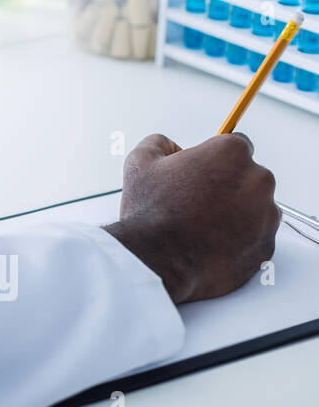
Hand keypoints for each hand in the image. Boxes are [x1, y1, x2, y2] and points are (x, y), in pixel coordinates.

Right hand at [104, 133, 278, 303]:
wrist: (156, 263)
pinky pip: (256, 237)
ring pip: (254, 207)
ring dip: (234, 212)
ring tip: (200, 225)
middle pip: (247, 176)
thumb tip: (169, 146)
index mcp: (231, 154)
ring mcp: (266, 216)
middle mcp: (257, 180)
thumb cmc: (150, 213)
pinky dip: (238, 239)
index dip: (215, 158)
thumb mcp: (139, 162)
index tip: (203, 171)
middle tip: (194, 201)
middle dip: (226, 186)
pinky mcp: (266, 246)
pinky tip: (210, 242)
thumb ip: (160, 143)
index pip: (236, 144)